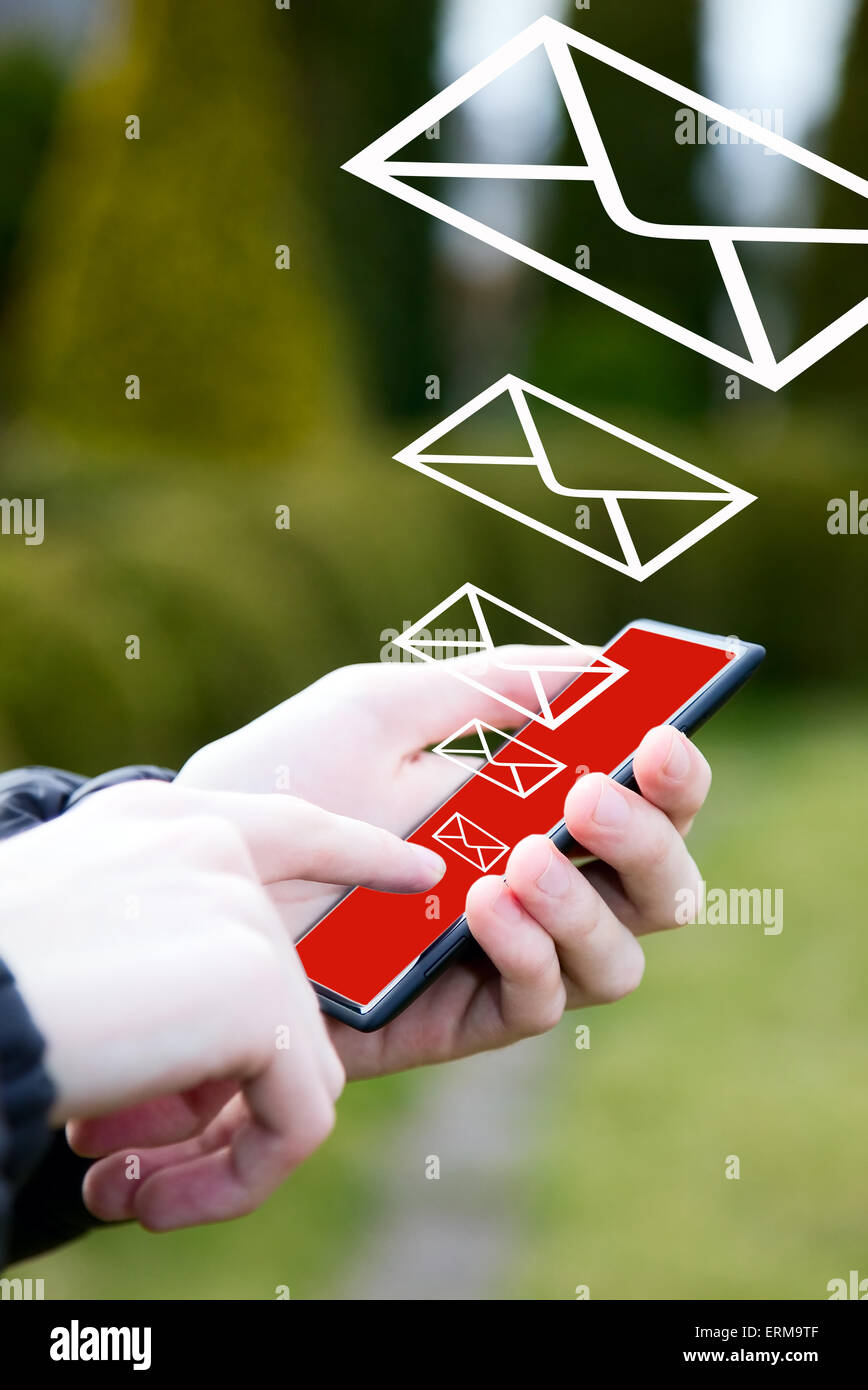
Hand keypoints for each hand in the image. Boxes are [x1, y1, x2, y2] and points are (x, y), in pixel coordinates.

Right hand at [0, 779, 443, 1227]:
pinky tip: (147, 1197)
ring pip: (300, 1065)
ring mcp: (240, 915)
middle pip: (288, 992)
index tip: (417, 872)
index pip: (290, 825)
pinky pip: (300, 1117)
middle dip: (227, 1090)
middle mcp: (209, 851)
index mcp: (159, 828)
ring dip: (224, 1145)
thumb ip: (162, 957)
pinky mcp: (256, 992)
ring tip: (126, 1184)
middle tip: (132, 1158)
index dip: (359, 849)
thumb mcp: (68, 941)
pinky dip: (239, 1176)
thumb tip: (234, 1051)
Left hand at [177, 653, 711, 1077]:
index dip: (674, 775)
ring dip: (588, 903)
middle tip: (592, 796)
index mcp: (535, 809)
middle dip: (648, 839)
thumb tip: (596, 663)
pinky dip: (527, 951)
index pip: (644, 802)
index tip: (660, 733)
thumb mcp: (380, 711)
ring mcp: (506, 956)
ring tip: (523, 856)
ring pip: (620, 956)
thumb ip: (488, 686)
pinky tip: (484, 903)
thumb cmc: (289, 780)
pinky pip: (538, 1002)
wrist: (203, 865)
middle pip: (661, 887)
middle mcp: (540, 886)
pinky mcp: (461, 1015)